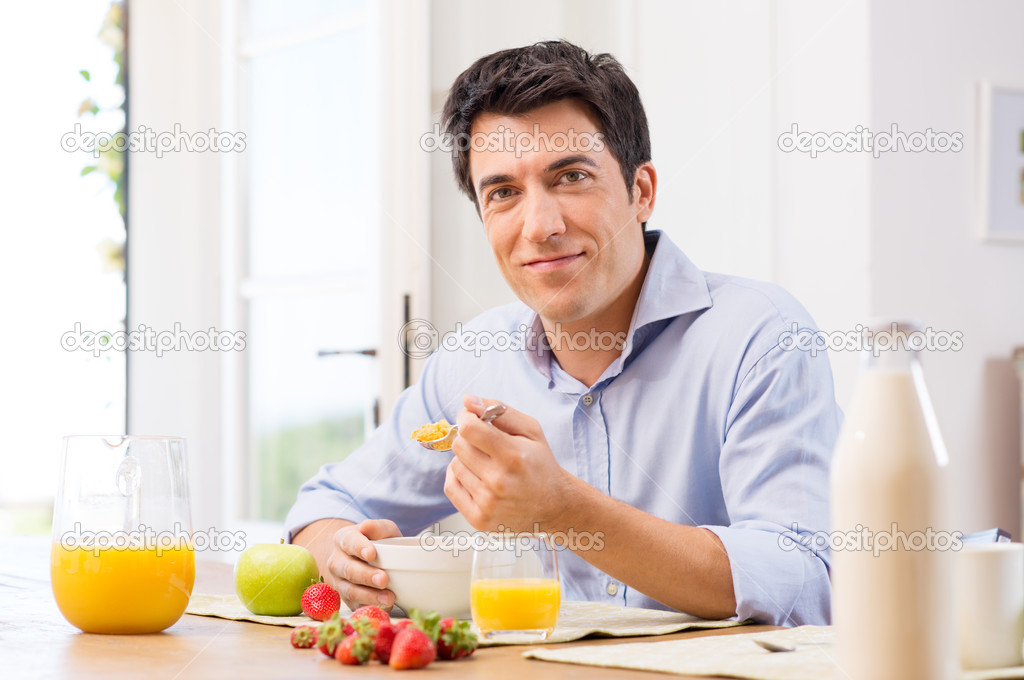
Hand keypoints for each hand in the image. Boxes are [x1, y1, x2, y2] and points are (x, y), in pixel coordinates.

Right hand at [326, 519, 401, 610]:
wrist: (366, 559)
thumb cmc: (377, 541)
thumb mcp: (381, 530)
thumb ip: (377, 528)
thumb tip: (367, 527)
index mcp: (343, 539)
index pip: (348, 542)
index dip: (359, 547)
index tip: (372, 554)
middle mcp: (336, 561)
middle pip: (348, 569)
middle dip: (366, 576)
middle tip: (383, 579)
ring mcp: (339, 582)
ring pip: (350, 590)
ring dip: (369, 596)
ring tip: (389, 598)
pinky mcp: (347, 599)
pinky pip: (355, 605)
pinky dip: (369, 607)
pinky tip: (384, 607)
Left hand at [444, 394, 576, 531]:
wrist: (553, 506)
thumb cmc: (540, 465)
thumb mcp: (531, 430)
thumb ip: (499, 410)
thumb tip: (468, 401)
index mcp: (513, 455)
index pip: (469, 429)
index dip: (466, 418)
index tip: (473, 419)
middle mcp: (499, 481)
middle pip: (459, 446)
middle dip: (469, 439)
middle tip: (484, 444)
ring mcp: (487, 503)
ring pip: (455, 465)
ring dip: (466, 460)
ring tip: (487, 465)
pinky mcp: (479, 518)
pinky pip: (451, 487)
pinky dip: (459, 478)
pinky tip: (476, 477)